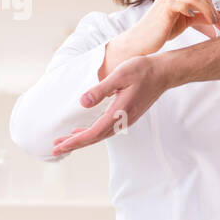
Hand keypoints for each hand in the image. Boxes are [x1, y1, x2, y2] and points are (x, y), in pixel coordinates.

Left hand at [51, 54, 170, 155]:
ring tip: (64, 141)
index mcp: (120, 112)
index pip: (94, 133)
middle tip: (55, 148)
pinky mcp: (126, 115)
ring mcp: (126, 119)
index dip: (75, 141)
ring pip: (100, 134)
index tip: (60, 146)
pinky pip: (106, 129)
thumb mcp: (120, 75)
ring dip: (82, 138)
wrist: (164, 72)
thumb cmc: (142, 71)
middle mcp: (123, 120)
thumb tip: (83, 102)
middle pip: (95, 137)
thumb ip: (101, 89)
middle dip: (74, 143)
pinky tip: (83, 130)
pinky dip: (92, 132)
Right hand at [131, 0, 219, 52]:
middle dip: (216, 9)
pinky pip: (186, 3)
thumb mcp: (187, 22)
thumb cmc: (163, 30)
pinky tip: (194, 18)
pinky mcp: (166, 6)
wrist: (143, 40)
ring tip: (213, 24)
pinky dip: (194, 11)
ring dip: (209, 11)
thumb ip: (203, 17)